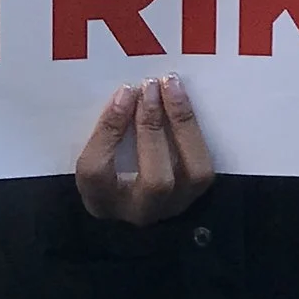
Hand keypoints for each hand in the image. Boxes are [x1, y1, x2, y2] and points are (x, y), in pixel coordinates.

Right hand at [74, 76, 213, 227]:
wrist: (136, 193)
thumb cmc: (108, 165)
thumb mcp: (93, 152)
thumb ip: (104, 129)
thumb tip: (128, 94)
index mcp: (100, 201)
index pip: (97, 172)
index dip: (109, 131)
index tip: (124, 93)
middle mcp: (140, 212)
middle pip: (155, 180)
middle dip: (153, 128)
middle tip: (150, 86)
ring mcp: (174, 207)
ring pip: (193, 174)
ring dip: (183, 125)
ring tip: (172, 88)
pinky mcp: (197, 195)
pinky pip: (204, 165)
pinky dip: (196, 130)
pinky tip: (183, 101)